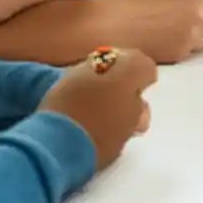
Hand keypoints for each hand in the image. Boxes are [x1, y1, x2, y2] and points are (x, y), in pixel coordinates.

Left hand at [39, 48, 156, 170]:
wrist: (57, 140)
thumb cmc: (104, 132)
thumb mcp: (130, 126)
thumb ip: (138, 110)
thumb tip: (138, 105)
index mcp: (129, 68)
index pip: (145, 66)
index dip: (145, 81)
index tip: (141, 96)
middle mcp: (105, 61)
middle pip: (121, 62)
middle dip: (123, 77)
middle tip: (123, 99)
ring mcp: (80, 68)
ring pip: (99, 68)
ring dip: (103, 81)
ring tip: (101, 104)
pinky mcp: (60, 81)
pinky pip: (80, 79)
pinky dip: (85, 88)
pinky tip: (83, 106)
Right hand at [101, 0, 202, 63]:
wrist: (113, 24)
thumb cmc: (136, 1)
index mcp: (198, 0)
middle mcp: (198, 22)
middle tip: (184, 23)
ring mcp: (189, 41)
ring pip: (202, 44)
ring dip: (193, 40)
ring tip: (170, 32)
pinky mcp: (178, 57)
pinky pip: (188, 54)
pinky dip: (180, 49)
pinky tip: (163, 41)